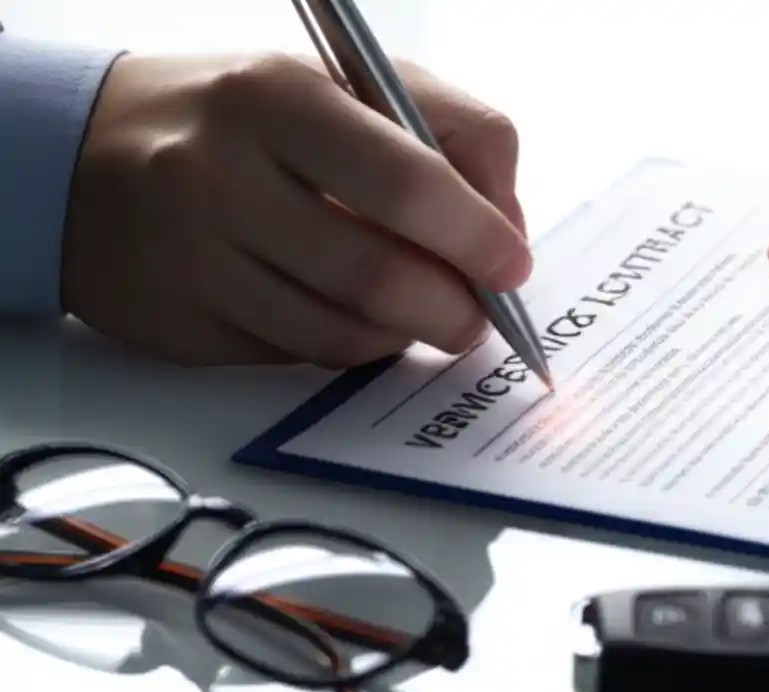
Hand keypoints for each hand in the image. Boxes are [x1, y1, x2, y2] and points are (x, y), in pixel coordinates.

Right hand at [62, 52, 529, 367]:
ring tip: (422, 312)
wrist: (82, 154)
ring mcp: (194, 257)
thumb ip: (448, 131)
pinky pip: (298, 355)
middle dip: (454, 309)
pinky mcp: (180, 324)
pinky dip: (349, 345)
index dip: (478, 235)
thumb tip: (507, 226)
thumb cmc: (242, 117)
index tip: (512, 265)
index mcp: (278, 95)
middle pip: (378, 274)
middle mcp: (223, 175)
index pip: (409, 180)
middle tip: (478, 314)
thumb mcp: (343, 84)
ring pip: (342, 331)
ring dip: (406, 333)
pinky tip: (353, 316)